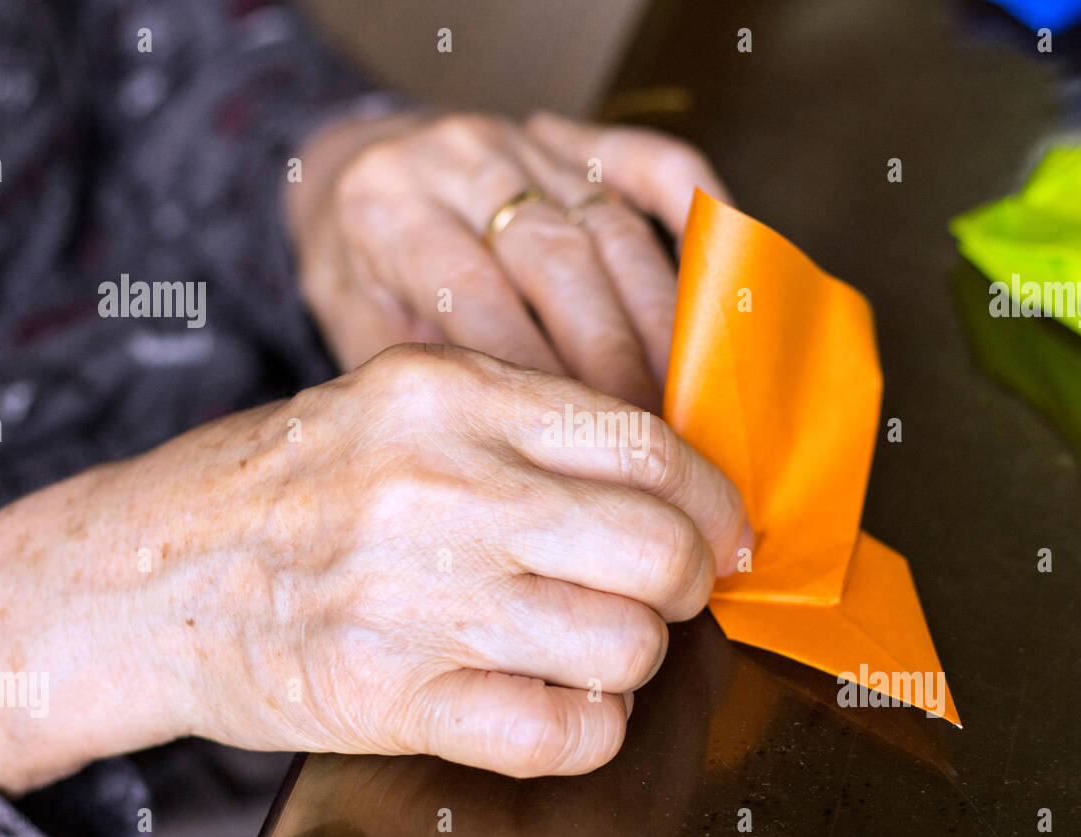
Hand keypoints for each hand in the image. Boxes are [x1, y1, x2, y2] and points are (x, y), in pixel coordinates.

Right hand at [0, 344, 749, 792]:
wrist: (147, 575)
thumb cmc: (287, 491)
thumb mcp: (398, 409)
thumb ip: (527, 429)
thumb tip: (670, 482)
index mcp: (448, 396)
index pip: (645, 445)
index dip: (713, 501)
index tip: (723, 531)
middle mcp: (438, 488)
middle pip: (659, 548)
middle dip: (691, 582)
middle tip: (665, 592)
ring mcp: (414, 597)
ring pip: (628, 646)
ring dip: (631, 657)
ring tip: (586, 643)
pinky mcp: (390, 697)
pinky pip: (564, 733)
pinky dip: (584, 727)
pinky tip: (551, 700)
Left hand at [287, 111, 731, 410]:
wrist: (355, 168)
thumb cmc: (360, 264)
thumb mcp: (348, 320)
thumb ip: (420, 376)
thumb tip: (517, 459)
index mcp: (390, 206)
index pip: (482, 299)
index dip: (542, 378)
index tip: (585, 454)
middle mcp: (464, 158)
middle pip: (561, 261)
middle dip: (618, 360)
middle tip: (658, 441)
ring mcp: (528, 138)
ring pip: (616, 228)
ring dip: (666, 322)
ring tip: (696, 399)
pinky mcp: (577, 133)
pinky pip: (657, 163)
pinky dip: (705, 214)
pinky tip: (731, 280)